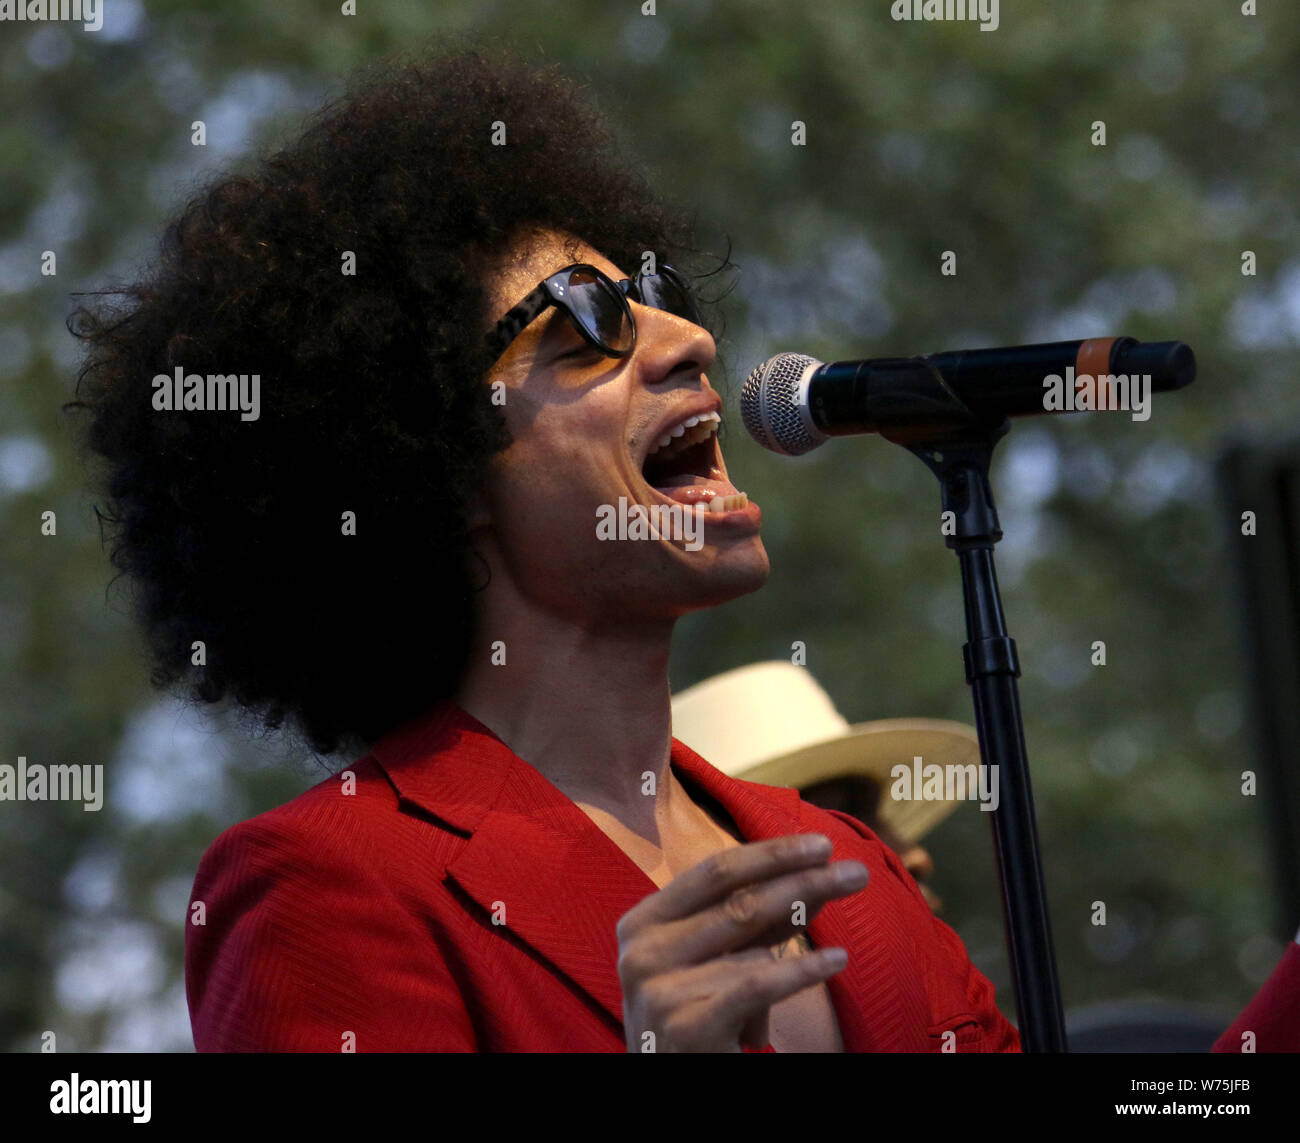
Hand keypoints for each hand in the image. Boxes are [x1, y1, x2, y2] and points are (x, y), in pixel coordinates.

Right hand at [616, 833, 868, 1052]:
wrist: (670, 1082)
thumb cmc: (698, 1015)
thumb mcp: (719, 959)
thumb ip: (755, 920)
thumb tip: (816, 872)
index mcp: (643, 922)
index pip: (714, 872)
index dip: (771, 854)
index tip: (822, 844)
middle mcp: (642, 951)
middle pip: (739, 900)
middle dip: (803, 880)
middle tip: (855, 872)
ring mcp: (659, 990)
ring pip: (751, 946)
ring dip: (804, 923)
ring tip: (848, 903)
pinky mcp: (686, 1027)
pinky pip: (757, 986)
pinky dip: (801, 970)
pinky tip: (836, 959)